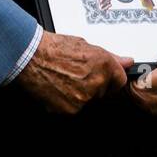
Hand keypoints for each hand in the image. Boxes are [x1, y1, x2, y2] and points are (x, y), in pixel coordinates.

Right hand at [13, 30, 131, 114]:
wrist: (30, 57)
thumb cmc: (53, 48)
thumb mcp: (85, 46)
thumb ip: (110, 58)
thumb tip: (126, 62)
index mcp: (105, 65)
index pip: (120, 81)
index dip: (110, 79)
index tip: (103, 78)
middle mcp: (97, 83)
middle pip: (104, 92)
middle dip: (94, 86)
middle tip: (77, 75)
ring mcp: (84, 98)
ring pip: (89, 101)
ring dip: (81, 94)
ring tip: (66, 80)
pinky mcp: (71, 110)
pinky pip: (75, 108)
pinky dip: (68, 101)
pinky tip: (59, 88)